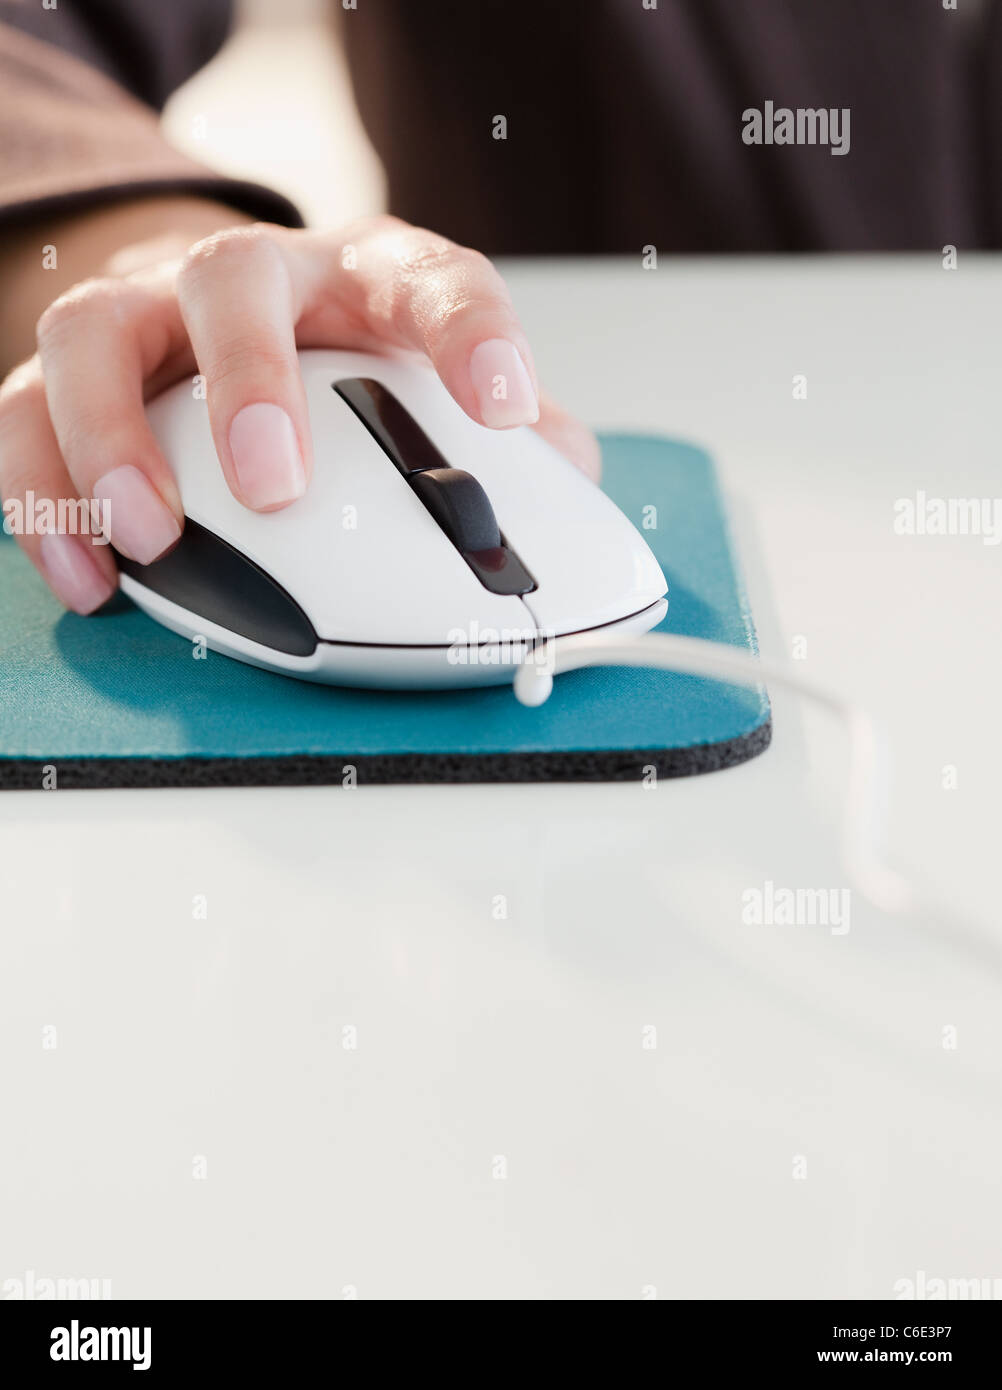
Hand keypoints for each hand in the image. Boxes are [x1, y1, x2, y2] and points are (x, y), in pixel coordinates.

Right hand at [0, 212, 598, 613]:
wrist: (228, 309)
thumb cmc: (346, 356)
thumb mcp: (431, 382)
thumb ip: (507, 442)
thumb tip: (561, 499)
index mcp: (367, 278)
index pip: (430, 282)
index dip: (467, 335)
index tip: (501, 407)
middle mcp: (253, 278)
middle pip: (233, 283)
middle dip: (248, 383)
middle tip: (271, 484)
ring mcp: (147, 312)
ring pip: (93, 333)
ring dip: (111, 439)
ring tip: (151, 537)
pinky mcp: (73, 367)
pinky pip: (22, 411)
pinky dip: (41, 495)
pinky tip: (87, 573)